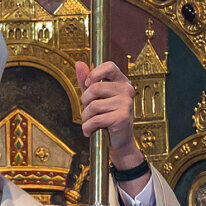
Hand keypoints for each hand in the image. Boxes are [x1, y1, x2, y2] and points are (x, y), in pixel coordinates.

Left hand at [77, 61, 143, 176]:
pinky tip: (90, 131)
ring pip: (93, 105)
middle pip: (95, 87)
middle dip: (85, 101)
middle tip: (89, 111)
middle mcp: (127, 90)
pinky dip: (88, 128)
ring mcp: (126, 103)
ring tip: (90, 123)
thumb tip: (79, 63)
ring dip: (86, 117)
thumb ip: (88, 81)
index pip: (109, 66)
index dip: (94, 74)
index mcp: (122, 82)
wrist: (119, 141)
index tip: (88, 86)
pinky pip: (96, 119)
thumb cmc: (107, 117)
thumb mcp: (96, 97)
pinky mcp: (122, 117)